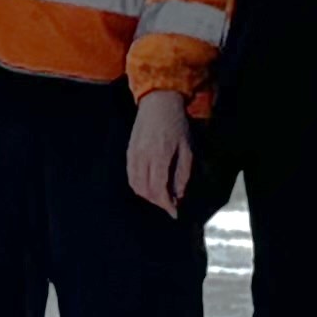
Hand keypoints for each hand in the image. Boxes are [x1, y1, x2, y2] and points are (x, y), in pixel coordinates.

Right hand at [125, 90, 195, 215]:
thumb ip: (183, 174)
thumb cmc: (177, 125)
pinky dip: (139, 186)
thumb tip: (178, 196)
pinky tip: (149, 185)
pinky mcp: (129, 152)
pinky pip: (131, 176)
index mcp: (160, 156)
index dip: (166, 204)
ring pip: (135, 185)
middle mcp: (143, 157)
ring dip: (147, 196)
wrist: (159, 103)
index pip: (159, 189)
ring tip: (160, 196)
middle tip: (170, 204)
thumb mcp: (187, 149)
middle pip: (145, 191)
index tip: (174, 213)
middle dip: (158, 202)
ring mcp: (133, 154)